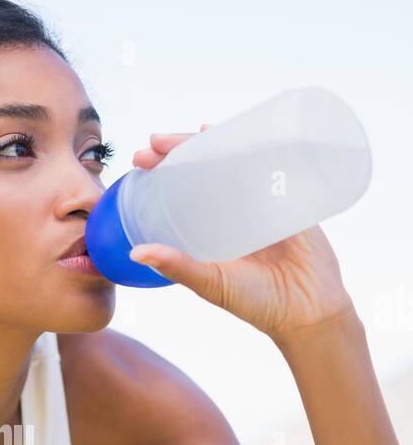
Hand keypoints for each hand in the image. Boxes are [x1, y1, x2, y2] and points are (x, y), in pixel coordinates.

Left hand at [128, 126, 356, 341]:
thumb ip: (177, 267)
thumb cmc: (258, 303)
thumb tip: (134, 253)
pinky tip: (247, 131)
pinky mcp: (294, 198)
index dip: (162, 171)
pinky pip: (278, 165)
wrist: (310, 313)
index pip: (182, 189)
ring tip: (193, 131)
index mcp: (212, 228)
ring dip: (216, 140)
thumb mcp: (211, 283)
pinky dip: (263, 146)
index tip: (139, 159)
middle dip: (180, 149)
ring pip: (238, 160)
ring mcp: (265, 201)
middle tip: (154, 142)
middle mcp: (235, 211)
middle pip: (206, 167)